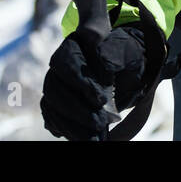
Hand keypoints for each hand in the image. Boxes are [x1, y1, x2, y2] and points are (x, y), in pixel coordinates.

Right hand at [41, 20, 157, 140]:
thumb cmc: (126, 56)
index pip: (67, 61)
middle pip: (56, 88)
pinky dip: (67, 130)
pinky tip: (85, 137)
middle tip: (100, 123)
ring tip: (95, 137)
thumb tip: (103, 62)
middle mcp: (59, 64)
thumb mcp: (128, 51)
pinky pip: (53, 118)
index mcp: (74, 44)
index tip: (101, 100)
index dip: (81, 82)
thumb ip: (115, 52)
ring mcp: (55, 83)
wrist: (126, 67)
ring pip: (52, 105)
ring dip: (72, 124)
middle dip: (77, 109)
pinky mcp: (56, 102)